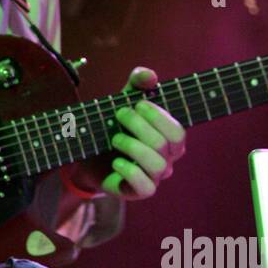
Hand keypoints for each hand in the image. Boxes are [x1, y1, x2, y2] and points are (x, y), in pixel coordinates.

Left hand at [102, 65, 186, 199]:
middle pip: (164, 144)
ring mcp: (155, 176)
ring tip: (114, 138)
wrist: (90, 153)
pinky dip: (130, 171)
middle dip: (139, 126)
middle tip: (119, 114)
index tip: (137, 103)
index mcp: (170, 138)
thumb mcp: (124, 99)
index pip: (177, 131)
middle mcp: (168, 158)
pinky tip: (116, 161)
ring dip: (132, 146)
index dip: (159, 117)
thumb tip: (150, 76)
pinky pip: (145, 185)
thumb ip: (137, 84)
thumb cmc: (115, 124)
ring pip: (156, 164)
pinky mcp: (140, 191)